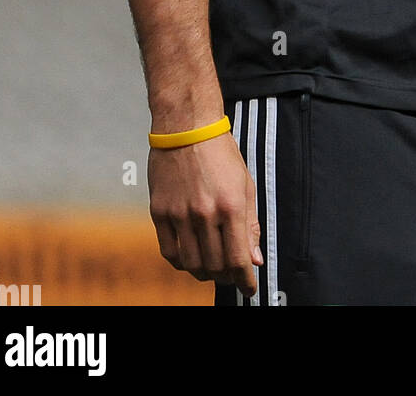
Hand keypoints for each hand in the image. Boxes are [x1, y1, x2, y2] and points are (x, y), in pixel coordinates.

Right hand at [149, 131, 262, 296]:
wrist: (186, 127)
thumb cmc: (220, 153)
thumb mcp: (245, 184)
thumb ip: (251, 224)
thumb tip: (255, 259)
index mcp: (231, 206)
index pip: (238, 260)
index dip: (245, 281)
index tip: (249, 288)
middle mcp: (205, 213)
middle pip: (215, 266)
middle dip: (227, 278)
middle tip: (232, 276)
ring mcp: (179, 214)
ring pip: (192, 264)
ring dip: (205, 273)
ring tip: (212, 269)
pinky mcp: (160, 212)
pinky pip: (169, 252)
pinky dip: (181, 263)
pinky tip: (190, 258)